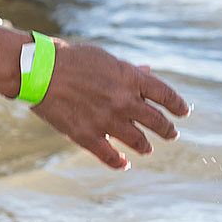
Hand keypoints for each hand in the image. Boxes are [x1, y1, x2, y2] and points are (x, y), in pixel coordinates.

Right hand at [31, 40, 190, 168]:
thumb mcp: (103, 58)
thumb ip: (128, 69)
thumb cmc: (70, 59)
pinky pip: (111, 156)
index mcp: (129, 77)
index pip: (166, 95)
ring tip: (147, 148)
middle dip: (168, 130)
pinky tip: (124, 163)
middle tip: (171, 133)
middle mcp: (123, 100)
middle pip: (158, 121)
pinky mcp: (88, 135)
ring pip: (139, 142)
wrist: (37, 69)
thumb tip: (148, 70)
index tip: (183, 112)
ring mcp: (107, 120)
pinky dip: (120, 162)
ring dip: (146, 146)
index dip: (178, 105)